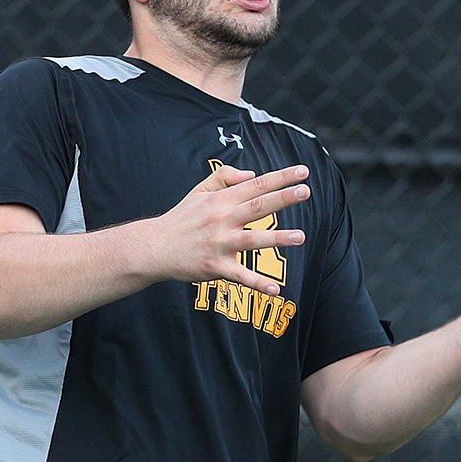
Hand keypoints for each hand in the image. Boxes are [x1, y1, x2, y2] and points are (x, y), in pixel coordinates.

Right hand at [145, 163, 309, 294]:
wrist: (154, 247)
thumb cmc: (181, 218)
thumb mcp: (199, 191)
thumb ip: (225, 177)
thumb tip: (252, 174)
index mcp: (221, 200)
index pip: (255, 185)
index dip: (280, 178)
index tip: (302, 171)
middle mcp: (222, 220)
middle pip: (257, 207)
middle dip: (282, 199)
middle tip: (305, 192)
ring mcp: (219, 244)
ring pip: (252, 240)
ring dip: (277, 239)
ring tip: (300, 236)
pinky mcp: (216, 267)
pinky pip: (240, 276)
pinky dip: (257, 284)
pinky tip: (275, 290)